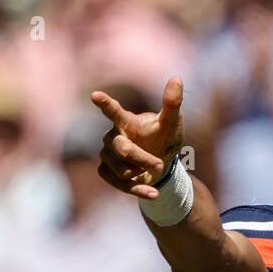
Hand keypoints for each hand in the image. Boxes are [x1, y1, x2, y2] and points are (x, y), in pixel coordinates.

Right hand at [93, 77, 183, 199]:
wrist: (161, 165)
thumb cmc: (163, 138)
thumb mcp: (172, 123)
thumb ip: (172, 104)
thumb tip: (177, 78)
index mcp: (126, 122)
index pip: (113, 111)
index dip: (105, 104)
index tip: (95, 95)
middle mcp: (113, 137)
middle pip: (121, 148)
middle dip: (140, 157)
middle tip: (160, 164)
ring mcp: (108, 155)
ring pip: (120, 168)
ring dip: (140, 172)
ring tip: (156, 170)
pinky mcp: (107, 172)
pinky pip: (118, 184)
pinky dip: (138, 190)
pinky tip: (153, 193)